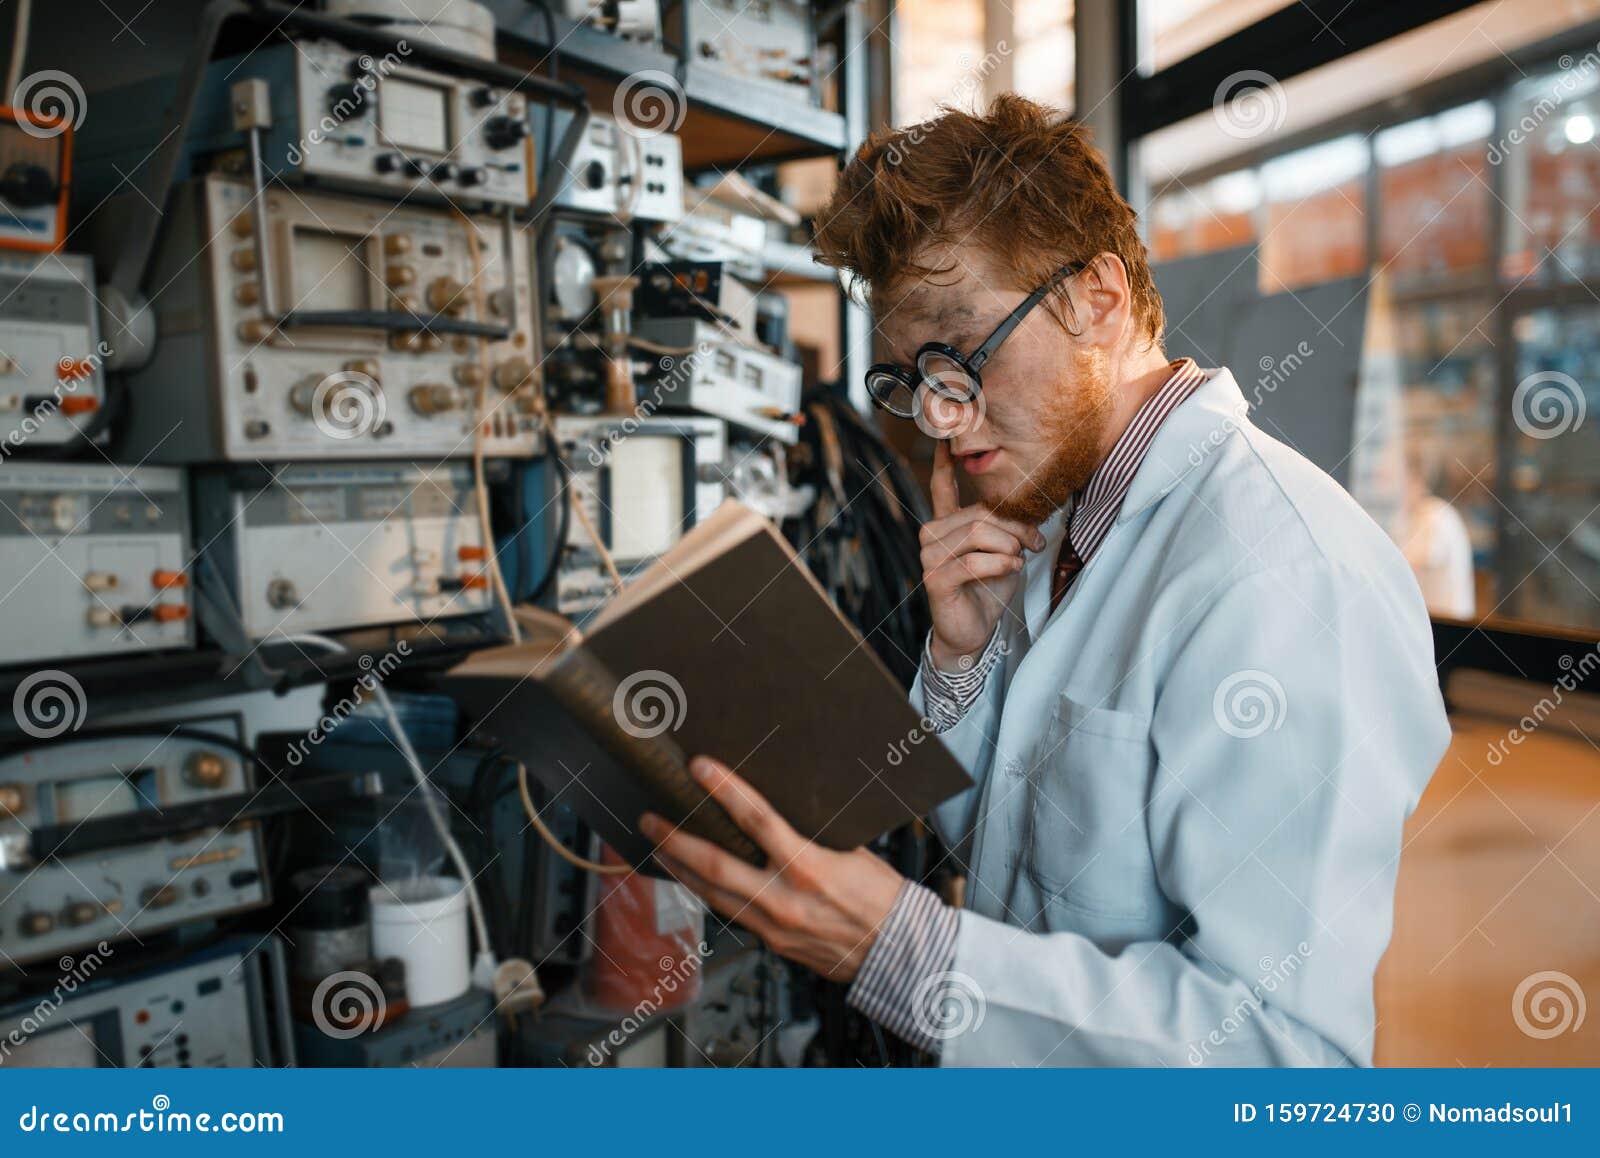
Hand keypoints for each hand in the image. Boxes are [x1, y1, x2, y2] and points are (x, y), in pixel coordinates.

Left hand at [640, 756, 903, 981]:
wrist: (897, 950)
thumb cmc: (881, 896)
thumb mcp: (849, 850)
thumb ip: (808, 833)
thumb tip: (775, 807)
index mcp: (808, 866)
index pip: (756, 819)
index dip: (724, 790)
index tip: (699, 767)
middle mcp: (784, 897)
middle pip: (715, 864)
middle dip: (676, 839)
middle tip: (649, 819)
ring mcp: (773, 924)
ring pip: (712, 893)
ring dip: (680, 868)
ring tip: (657, 846)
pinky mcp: (771, 941)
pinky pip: (728, 912)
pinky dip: (705, 892)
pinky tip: (691, 878)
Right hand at [920, 441, 1045, 668]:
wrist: (973, 632)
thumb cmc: (988, 590)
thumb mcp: (1004, 551)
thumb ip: (1008, 527)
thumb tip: (1032, 507)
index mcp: (946, 524)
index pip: (942, 486)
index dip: (944, 461)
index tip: (946, 436)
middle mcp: (931, 535)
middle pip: (979, 513)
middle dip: (1015, 526)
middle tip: (1036, 541)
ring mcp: (929, 557)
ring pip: (977, 533)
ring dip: (1009, 545)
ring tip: (1021, 557)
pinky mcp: (935, 579)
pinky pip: (974, 561)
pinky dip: (1001, 563)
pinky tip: (1012, 567)